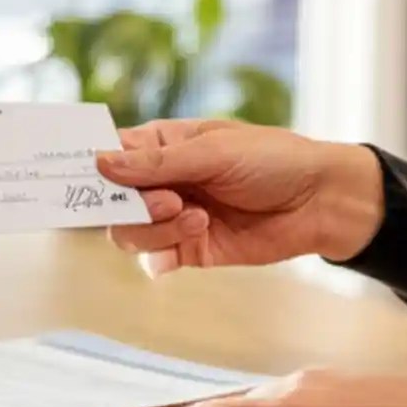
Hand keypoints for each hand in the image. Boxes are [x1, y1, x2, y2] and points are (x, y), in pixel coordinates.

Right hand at [96, 119, 385, 275]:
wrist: (322, 202)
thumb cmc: (274, 159)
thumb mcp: (214, 152)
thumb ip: (156, 164)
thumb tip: (100, 163)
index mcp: (160, 146)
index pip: (108, 155)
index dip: (90, 167)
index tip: (83, 178)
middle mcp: (159, 182)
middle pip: (111, 201)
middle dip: (132, 205)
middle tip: (168, 201)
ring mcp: (171, 218)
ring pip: (128, 233)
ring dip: (155, 229)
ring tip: (198, 218)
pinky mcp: (189, 249)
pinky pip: (153, 260)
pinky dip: (161, 257)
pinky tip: (192, 242)